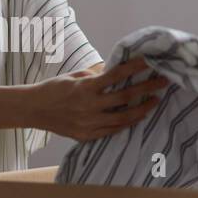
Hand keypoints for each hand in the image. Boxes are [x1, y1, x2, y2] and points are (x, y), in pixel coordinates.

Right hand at [30, 57, 169, 141]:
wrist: (34, 110)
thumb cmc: (54, 89)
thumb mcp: (74, 76)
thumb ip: (96, 74)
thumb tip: (114, 68)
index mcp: (86, 87)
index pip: (116, 75)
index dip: (135, 68)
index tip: (150, 62)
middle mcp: (89, 106)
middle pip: (125, 97)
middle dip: (147, 88)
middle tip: (163, 82)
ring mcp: (89, 123)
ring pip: (123, 117)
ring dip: (142, 109)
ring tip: (154, 101)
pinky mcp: (87, 135)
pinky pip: (112, 130)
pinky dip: (126, 123)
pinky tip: (137, 116)